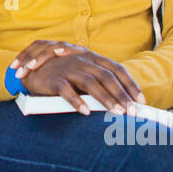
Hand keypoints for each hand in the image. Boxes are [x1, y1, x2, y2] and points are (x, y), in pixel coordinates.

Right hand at [14, 41, 143, 113]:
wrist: (32, 68)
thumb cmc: (62, 74)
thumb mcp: (83, 74)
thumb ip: (99, 83)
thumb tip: (122, 102)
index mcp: (93, 58)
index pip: (117, 70)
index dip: (130, 85)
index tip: (141, 101)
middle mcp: (83, 61)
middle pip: (107, 77)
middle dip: (122, 95)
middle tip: (132, 112)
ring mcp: (69, 68)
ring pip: (91, 83)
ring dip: (106, 99)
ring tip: (116, 112)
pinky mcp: (55, 79)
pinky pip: (67, 90)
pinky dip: (76, 101)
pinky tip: (85, 112)